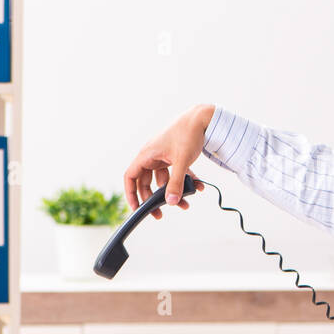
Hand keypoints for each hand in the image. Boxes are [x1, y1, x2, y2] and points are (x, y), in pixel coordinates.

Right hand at [123, 104, 212, 219]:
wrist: (203, 119)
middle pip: (146, 182)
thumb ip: (175, 183)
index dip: (131, 194)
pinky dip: (185, 181)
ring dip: (173, 192)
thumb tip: (170, 202)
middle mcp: (152, 156)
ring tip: (186, 204)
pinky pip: (176, 173)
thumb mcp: (181, 161)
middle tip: (160, 214)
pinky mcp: (174, 156)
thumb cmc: (188, 134)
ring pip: (163, 180)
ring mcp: (163, 156)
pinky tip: (198, 187)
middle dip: (154, 199)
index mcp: (146, 155)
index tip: (137, 208)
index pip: (130, 177)